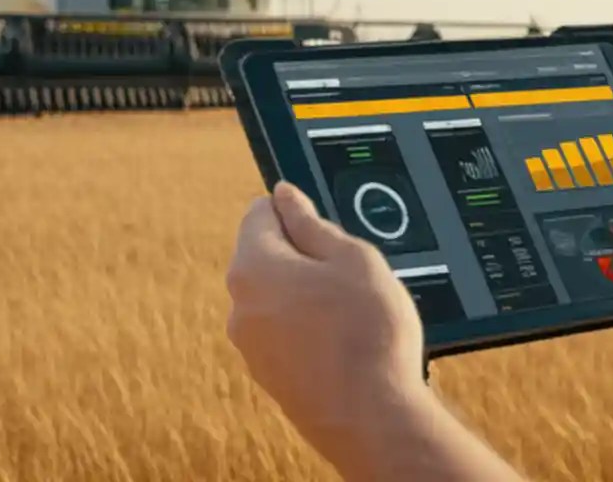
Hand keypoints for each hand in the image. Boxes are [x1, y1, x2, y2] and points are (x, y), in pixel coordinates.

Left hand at [226, 182, 428, 464]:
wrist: (372, 417)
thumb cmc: (367, 332)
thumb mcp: (353, 258)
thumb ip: (312, 222)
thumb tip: (285, 195)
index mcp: (253, 267)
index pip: (259, 212)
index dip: (295, 209)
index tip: (326, 224)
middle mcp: (240, 306)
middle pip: (266, 256)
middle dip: (304, 255)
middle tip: (349, 273)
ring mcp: (251, 345)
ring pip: (277, 297)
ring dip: (308, 294)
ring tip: (352, 312)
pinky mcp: (268, 375)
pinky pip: (285, 333)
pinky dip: (309, 329)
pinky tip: (344, 342)